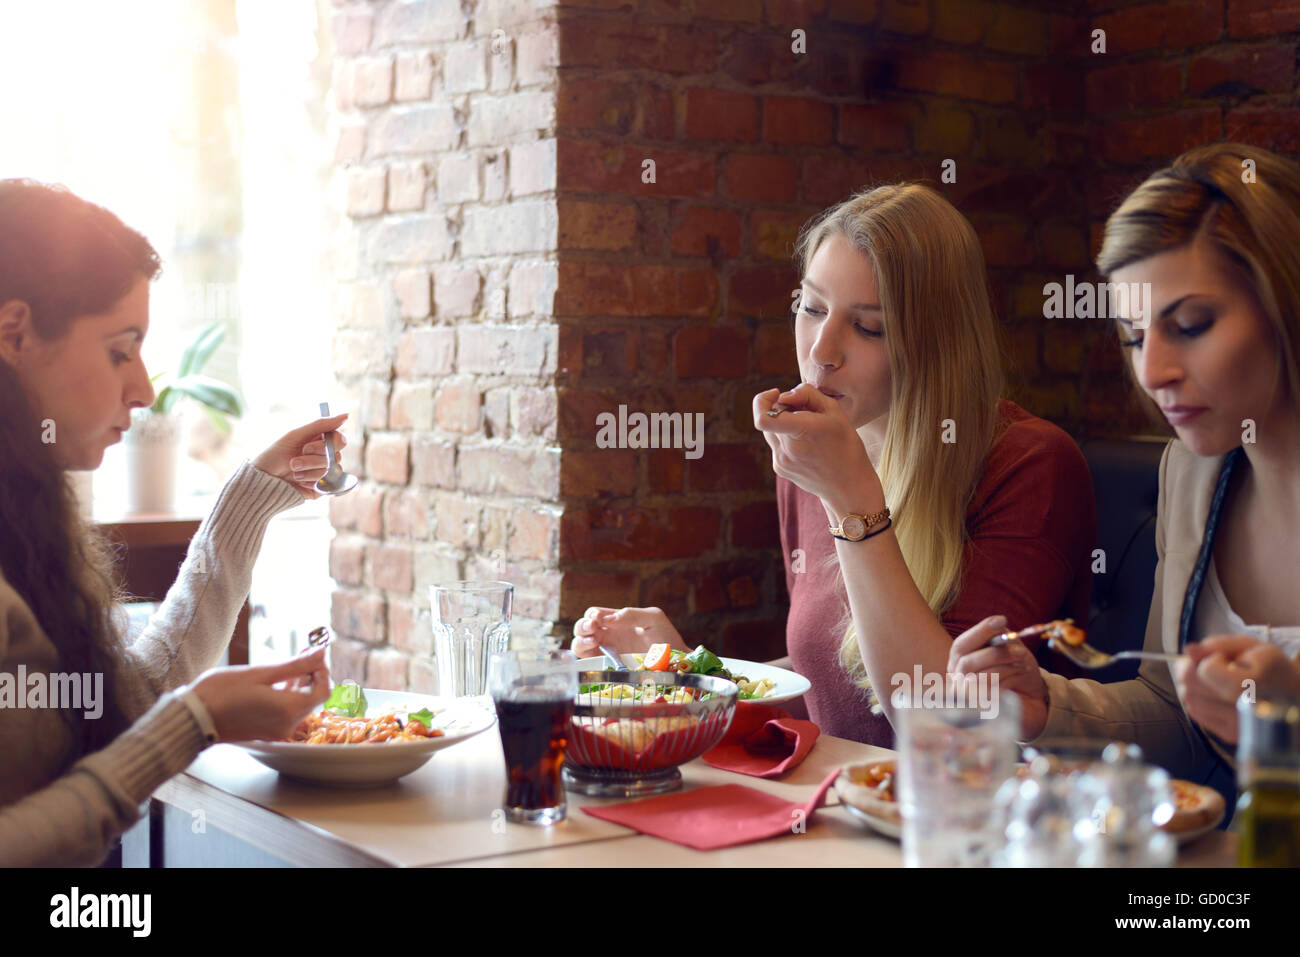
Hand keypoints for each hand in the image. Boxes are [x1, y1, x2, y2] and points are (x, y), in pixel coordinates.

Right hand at [189, 647, 330, 741]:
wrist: (193, 719)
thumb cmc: (222, 692)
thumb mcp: (261, 673)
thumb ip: (295, 665)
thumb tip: (321, 653)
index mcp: (288, 710)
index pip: (323, 690)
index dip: (323, 670)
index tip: (314, 653)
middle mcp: (287, 725)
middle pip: (313, 698)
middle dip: (312, 674)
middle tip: (303, 652)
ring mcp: (277, 731)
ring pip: (300, 705)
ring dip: (300, 684)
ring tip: (290, 662)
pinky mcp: (267, 732)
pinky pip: (287, 712)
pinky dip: (288, 695)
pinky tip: (277, 681)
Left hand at [251, 413, 349, 499]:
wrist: (262, 479)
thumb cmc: (275, 454)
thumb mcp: (296, 435)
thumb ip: (321, 424)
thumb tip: (347, 415)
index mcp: (320, 442)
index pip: (340, 440)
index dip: (327, 445)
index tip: (306, 447)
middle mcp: (325, 457)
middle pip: (336, 457)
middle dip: (312, 459)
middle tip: (294, 461)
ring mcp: (324, 474)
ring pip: (330, 471)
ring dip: (307, 471)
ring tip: (293, 471)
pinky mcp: (322, 489)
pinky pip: (327, 485)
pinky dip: (310, 482)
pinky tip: (299, 481)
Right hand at [571, 606, 687, 658]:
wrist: (676, 662)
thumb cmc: (666, 638)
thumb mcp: (653, 618)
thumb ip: (631, 614)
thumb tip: (608, 619)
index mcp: (617, 620)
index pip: (594, 614)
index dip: (592, 615)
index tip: (598, 619)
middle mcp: (609, 634)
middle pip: (583, 627)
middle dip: (583, 626)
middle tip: (593, 628)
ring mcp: (607, 651)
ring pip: (580, 643)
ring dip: (581, 640)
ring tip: (593, 641)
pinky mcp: (607, 666)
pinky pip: (587, 661)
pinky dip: (583, 655)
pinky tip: (593, 651)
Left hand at [752, 383, 880, 511]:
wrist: (849, 485)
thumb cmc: (846, 444)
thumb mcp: (835, 411)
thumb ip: (806, 394)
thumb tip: (783, 396)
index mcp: (804, 431)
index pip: (763, 418)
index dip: (763, 401)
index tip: (777, 394)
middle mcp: (788, 449)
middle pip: (769, 417)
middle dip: (781, 408)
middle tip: (804, 411)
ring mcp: (782, 461)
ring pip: (770, 431)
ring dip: (781, 424)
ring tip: (806, 429)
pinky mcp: (780, 468)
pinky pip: (775, 445)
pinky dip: (786, 438)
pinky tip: (806, 445)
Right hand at [949, 615, 1049, 739]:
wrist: (1034, 699)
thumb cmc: (1017, 672)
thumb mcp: (1009, 649)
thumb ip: (999, 638)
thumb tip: (998, 626)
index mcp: (959, 662)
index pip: (960, 646)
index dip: (979, 632)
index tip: (1001, 620)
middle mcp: (958, 680)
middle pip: (967, 662)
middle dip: (995, 653)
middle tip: (1019, 650)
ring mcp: (968, 698)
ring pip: (979, 678)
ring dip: (1005, 666)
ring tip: (1023, 662)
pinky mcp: (983, 711)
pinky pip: (991, 693)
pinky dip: (1010, 679)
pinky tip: (1021, 674)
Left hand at [1174, 635, 1299, 744]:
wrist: (1293, 697)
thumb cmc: (1270, 667)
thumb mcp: (1251, 647)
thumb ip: (1219, 645)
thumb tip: (1189, 649)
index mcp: (1254, 684)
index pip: (1206, 671)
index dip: (1208, 660)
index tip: (1223, 659)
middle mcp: (1245, 710)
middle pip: (1190, 685)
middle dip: (1191, 670)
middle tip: (1209, 665)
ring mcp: (1237, 727)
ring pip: (1188, 700)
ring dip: (1191, 685)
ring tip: (1212, 679)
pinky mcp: (1230, 736)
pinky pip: (1195, 713)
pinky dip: (1197, 699)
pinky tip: (1213, 693)